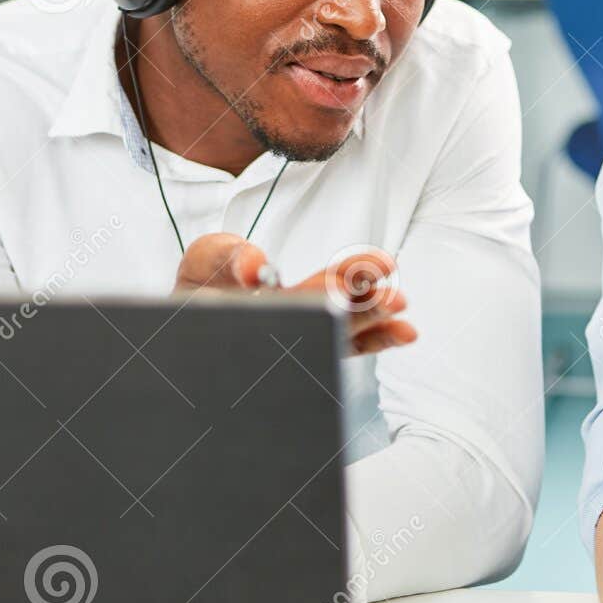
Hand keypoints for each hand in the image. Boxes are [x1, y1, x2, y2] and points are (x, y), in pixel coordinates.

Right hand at [173, 235, 414, 354]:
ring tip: (401, 307)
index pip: (296, 301)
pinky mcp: (315, 341)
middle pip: (323, 321)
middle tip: (394, 296)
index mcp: (252, 313)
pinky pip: (347, 345)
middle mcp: (278, 333)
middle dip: (359, 306)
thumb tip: (258, 267)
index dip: (331, 286)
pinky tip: (406, 331)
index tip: (364, 276)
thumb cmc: (203, 279)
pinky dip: (376, 339)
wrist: (196, 311)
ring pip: (339, 336)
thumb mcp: (208, 258)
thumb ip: (231, 258)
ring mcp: (298, 341)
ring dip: (372, 322)